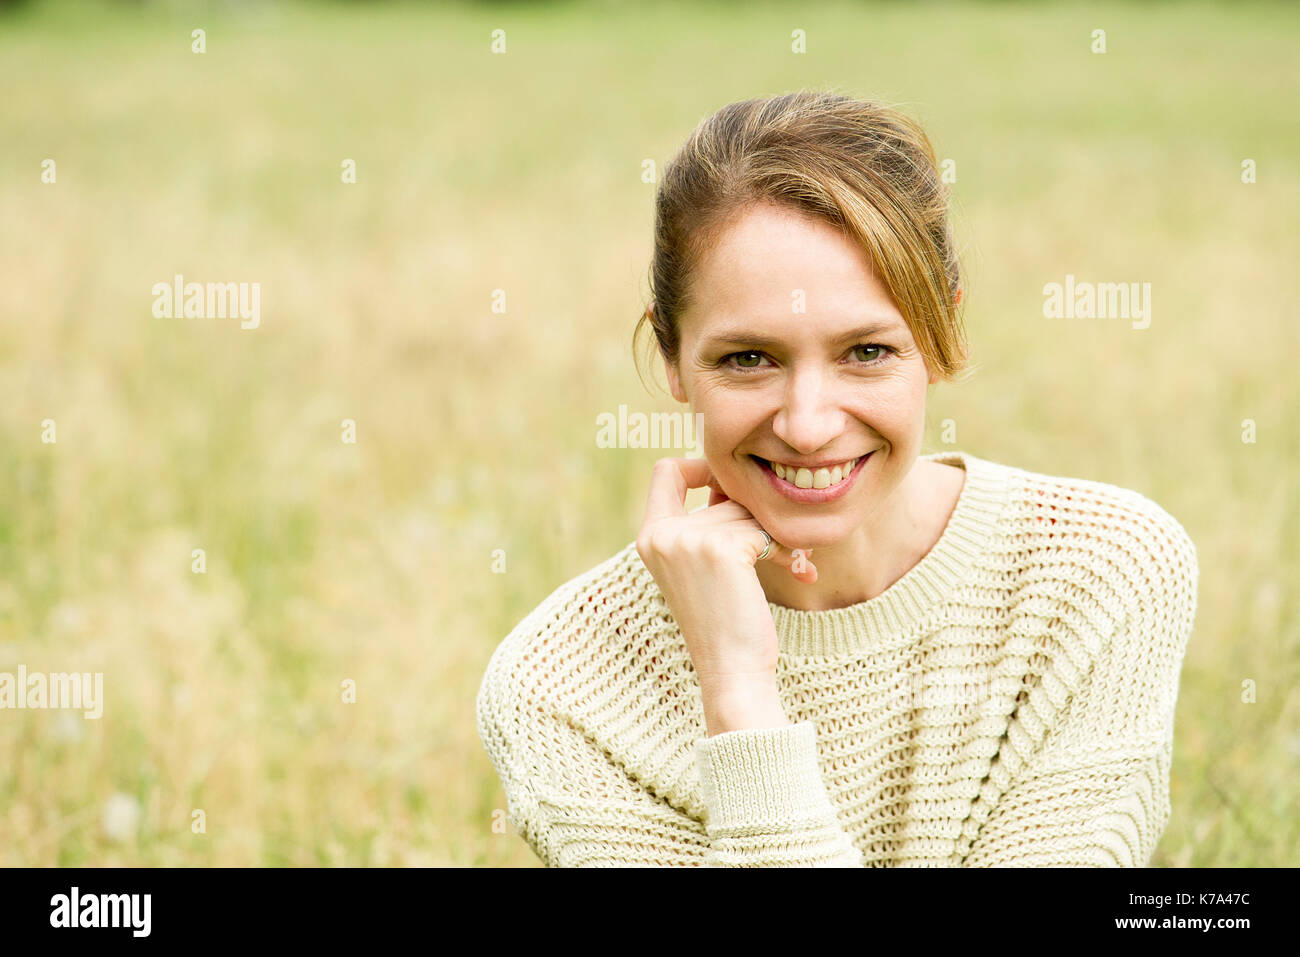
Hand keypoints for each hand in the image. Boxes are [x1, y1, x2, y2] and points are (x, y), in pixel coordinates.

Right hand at [636, 457, 816, 692]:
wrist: (732, 671)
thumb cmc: (723, 623)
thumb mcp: (700, 566)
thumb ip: (707, 523)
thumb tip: (736, 481)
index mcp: (649, 537)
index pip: (666, 471)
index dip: (700, 468)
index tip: (727, 489)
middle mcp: (661, 534)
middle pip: (721, 494)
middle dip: (755, 518)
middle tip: (780, 546)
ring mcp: (688, 539)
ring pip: (746, 512)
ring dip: (775, 536)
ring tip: (790, 562)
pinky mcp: (721, 548)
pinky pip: (764, 529)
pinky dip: (785, 548)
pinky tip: (794, 570)